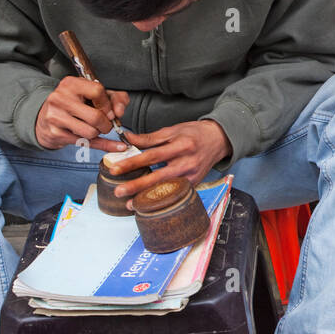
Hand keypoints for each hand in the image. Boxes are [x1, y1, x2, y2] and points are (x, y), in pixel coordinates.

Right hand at [35, 77, 129, 150]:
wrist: (45, 118)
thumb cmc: (74, 104)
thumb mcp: (94, 95)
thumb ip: (115, 98)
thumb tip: (119, 112)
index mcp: (70, 84)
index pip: (97, 91)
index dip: (108, 104)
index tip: (110, 112)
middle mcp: (60, 99)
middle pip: (96, 116)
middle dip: (107, 124)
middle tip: (105, 124)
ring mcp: (55, 117)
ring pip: (90, 132)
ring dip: (98, 133)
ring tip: (94, 128)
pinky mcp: (55, 133)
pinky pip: (85, 143)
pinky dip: (102, 144)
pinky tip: (111, 144)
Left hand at [107, 120, 230, 202]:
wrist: (219, 139)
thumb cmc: (195, 133)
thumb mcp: (173, 130)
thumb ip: (149, 138)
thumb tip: (127, 139)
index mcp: (181, 146)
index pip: (153, 155)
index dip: (133, 163)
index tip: (115, 169)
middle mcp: (188, 162)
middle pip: (159, 177)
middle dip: (137, 186)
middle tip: (119, 191)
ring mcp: (192, 175)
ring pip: (168, 189)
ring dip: (148, 197)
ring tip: (131, 203)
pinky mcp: (195, 183)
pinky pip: (176, 192)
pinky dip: (162, 198)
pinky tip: (149, 202)